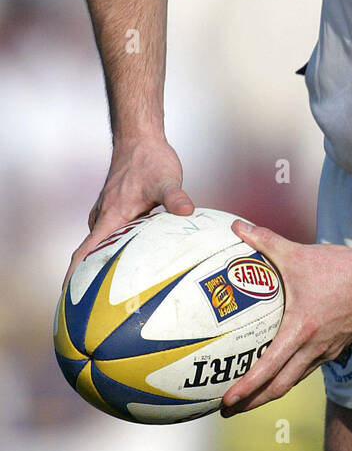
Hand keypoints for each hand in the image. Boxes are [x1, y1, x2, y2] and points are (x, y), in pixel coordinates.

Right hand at [64, 134, 193, 286]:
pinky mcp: (116, 212)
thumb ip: (176, 197)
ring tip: (120, 294)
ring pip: (103, 246)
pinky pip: (112, 237)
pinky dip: (118, 251)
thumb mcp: (167, 179)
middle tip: (102, 310)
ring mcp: (108, 215)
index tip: (66, 300)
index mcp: (111, 216)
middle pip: (92, 256)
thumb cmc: (150, 159)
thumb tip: (186, 211)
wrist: (141, 139)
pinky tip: (135, 262)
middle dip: (91, 281)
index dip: (73, 278)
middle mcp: (104, 218)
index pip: (85, 253)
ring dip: (107, 265)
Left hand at [220, 220, 351, 414]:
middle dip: (251, 403)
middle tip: (226, 410)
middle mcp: (313, 348)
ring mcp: (326, 351)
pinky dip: (288, 377)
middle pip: (279, 387)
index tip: (225, 401)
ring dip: (270, 393)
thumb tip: (237, 226)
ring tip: (247, 399)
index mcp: (301, 331)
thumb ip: (264, 240)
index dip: (246, 388)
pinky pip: (307, 369)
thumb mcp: (297, 254)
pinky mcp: (335, 348)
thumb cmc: (339, 267)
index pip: (268, 369)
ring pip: (294, 381)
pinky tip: (278, 371)